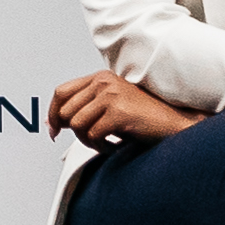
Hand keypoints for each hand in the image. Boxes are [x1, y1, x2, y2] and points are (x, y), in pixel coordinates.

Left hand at [49, 73, 196, 149]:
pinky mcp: (119, 112)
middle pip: (65, 112)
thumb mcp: (110, 106)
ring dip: (90, 141)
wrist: (173, 125)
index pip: (61, 92)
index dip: (52, 113)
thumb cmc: (142, 119)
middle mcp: (104, 81)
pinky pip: (93, 136)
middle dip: (75, 133)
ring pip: (76, 125)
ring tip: (108, 142)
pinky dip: (102, 147)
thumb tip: (51, 123)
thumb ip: (84, 107)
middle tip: (95, 141)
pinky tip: (117, 146)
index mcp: (100, 77)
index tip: (53, 131)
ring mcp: (111, 95)